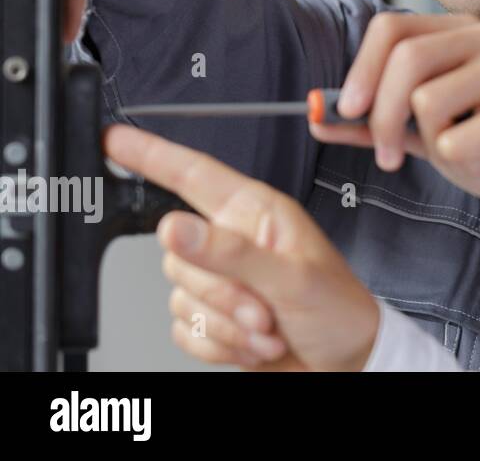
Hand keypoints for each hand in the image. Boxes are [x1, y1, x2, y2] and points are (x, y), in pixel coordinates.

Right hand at [104, 125, 380, 371]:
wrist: (346, 361)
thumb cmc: (338, 310)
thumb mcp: (292, 276)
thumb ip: (231, 252)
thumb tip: (174, 227)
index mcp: (257, 213)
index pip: (192, 174)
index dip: (150, 154)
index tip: (112, 139)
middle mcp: (234, 241)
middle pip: (179, 254)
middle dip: (223, 295)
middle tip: (265, 311)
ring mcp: (222, 280)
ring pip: (180, 296)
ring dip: (228, 326)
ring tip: (269, 328)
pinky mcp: (212, 317)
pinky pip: (182, 331)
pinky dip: (218, 346)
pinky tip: (252, 344)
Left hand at [312, 13, 479, 302]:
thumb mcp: (430, 134)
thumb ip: (376, 122)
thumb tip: (316, 116)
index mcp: (468, 30)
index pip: (392, 27)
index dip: (360, 69)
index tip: (348, 110)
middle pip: (405, 59)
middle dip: (382, 117)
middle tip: (389, 158)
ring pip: (427, 101)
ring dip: (435, 145)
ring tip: (471, 153)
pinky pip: (457, 139)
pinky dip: (465, 164)